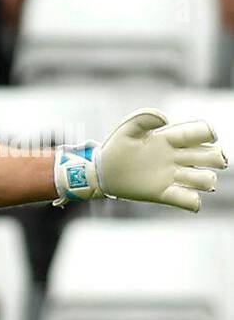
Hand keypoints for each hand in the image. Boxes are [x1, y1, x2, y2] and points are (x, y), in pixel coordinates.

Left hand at [55, 109, 226, 210]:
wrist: (102, 171)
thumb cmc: (117, 147)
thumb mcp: (127, 128)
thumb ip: (144, 117)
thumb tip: (165, 119)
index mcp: (171, 138)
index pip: (201, 132)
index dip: (210, 133)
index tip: (209, 135)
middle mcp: (176, 157)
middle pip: (210, 156)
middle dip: (217, 157)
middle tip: (215, 160)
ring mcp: (171, 176)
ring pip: (204, 179)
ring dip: (206, 181)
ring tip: (195, 180)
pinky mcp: (162, 193)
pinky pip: (186, 200)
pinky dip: (193, 202)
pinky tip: (192, 201)